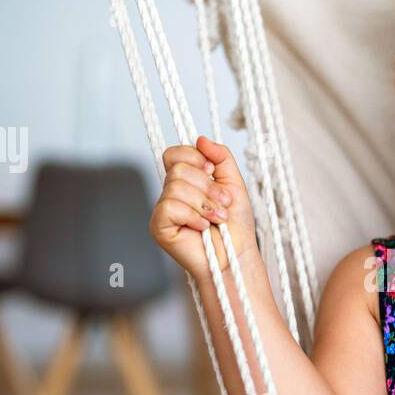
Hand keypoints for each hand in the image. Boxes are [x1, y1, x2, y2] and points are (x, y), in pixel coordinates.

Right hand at [149, 135, 256, 277]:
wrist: (236, 255)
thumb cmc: (235, 225)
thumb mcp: (234, 183)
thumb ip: (220, 157)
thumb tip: (201, 139)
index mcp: (186, 181)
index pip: (175, 154)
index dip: (195, 158)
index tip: (212, 172)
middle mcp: (170, 193)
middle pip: (178, 169)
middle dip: (207, 186)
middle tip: (223, 204)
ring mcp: (163, 210)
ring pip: (176, 186)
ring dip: (205, 203)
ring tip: (217, 218)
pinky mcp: (158, 226)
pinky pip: (170, 207)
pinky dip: (193, 216)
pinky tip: (202, 227)